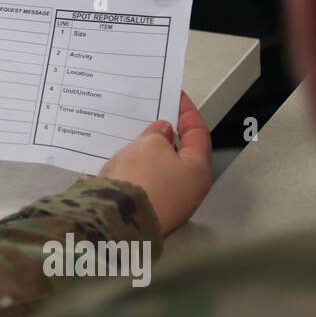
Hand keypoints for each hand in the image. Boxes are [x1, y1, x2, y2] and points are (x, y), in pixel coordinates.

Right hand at [98, 91, 212, 234]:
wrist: (116, 219)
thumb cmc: (141, 181)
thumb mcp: (150, 144)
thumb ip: (158, 133)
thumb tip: (162, 131)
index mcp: (198, 171)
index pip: (198, 133)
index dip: (187, 112)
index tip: (176, 97)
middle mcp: (188, 190)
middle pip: (181, 154)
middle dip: (166, 134)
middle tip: (154, 115)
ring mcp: (167, 203)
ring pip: (160, 169)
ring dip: (149, 152)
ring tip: (133, 136)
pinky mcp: (146, 209)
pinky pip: (144, 182)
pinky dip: (136, 168)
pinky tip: (123, 160)